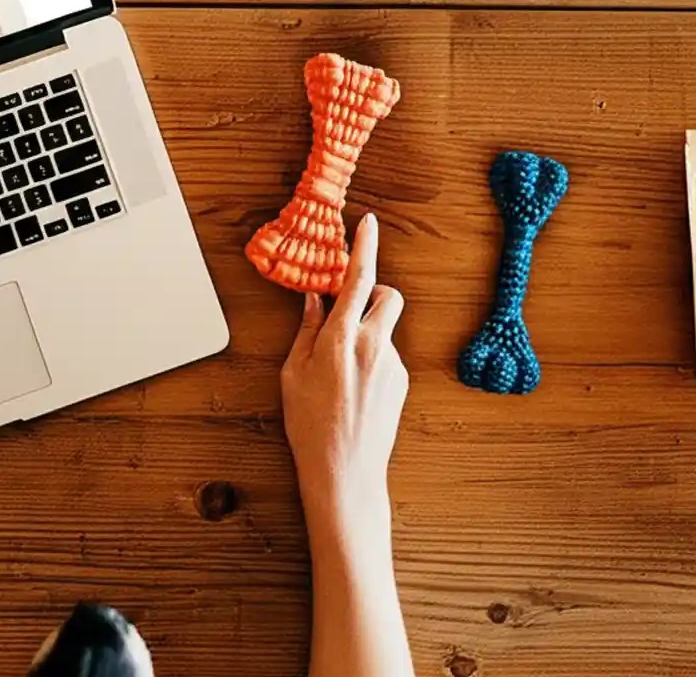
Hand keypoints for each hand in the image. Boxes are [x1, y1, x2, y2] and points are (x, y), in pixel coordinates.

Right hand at [281, 214, 408, 515]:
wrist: (345, 471)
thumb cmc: (311, 426)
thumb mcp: (293, 374)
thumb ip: (306, 330)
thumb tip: (314, 298)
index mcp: (340, 338)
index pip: (359, 279)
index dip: (365, 247)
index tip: (368, 224)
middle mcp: (372, 345)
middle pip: (388, 295)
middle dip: (373, 292)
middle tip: (350, 307)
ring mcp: (392, 364)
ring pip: (386, 328)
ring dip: (368, 331)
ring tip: (340, 368)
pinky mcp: (402, 382)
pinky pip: (388, 356)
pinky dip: (372, 359)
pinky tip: (353, 389)